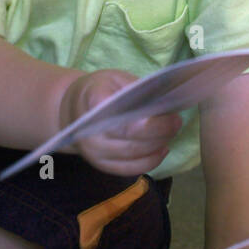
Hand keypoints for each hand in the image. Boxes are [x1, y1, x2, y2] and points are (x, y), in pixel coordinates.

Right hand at [58, 69, 183, 175]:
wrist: (71, 110)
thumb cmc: (98, 90)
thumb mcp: (115, 78)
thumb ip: (136, 89)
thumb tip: (166, 101)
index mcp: (93, 105)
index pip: (127, 121)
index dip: (154, 123)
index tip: (172, 115)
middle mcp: (89, 134)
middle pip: (134, 142)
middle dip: (162, 134)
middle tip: (176, 122)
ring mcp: (94, 153)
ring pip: (134, 157)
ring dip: (158, 146)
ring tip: (171, 133)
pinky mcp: (100, 166)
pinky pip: (130, 169)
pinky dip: (150, 161)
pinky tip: (161, 149)